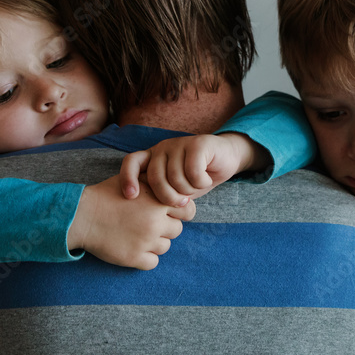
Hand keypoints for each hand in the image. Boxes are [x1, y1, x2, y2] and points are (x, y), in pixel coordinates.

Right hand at [67, 174, 195, 268]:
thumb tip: (174, 189)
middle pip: (177, 230)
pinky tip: (134, 247)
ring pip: (165, 247)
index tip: (169, 213)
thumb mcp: (133, 180)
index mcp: (158, 202)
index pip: (188, 210)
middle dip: (166, 227)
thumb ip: (155, 183)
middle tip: (148, 223)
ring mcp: (146, 242)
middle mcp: (155, 223)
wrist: (82, 215)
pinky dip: (146, 257)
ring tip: (138, 234)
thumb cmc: (106, 195)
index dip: (179, 211)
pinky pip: (153, 262)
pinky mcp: (134, 258)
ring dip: (155, 242)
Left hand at [119, 133, 267, 206]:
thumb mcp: (177, 188)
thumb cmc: (198, 177)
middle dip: (169, 197)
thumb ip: (161, 193)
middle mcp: (163, 148)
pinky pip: (193, 171)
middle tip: (182, 203)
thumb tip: (144, 212)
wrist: (227, 159)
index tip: (131, 196)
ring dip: (189, 190)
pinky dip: (201, 182)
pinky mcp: (198, 144)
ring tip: (197, 187)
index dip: (128, 178)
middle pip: (155, 177)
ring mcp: (179, 143)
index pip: (131, 162)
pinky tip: (206, 179)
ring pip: (175, 176)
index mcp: (153, 157)